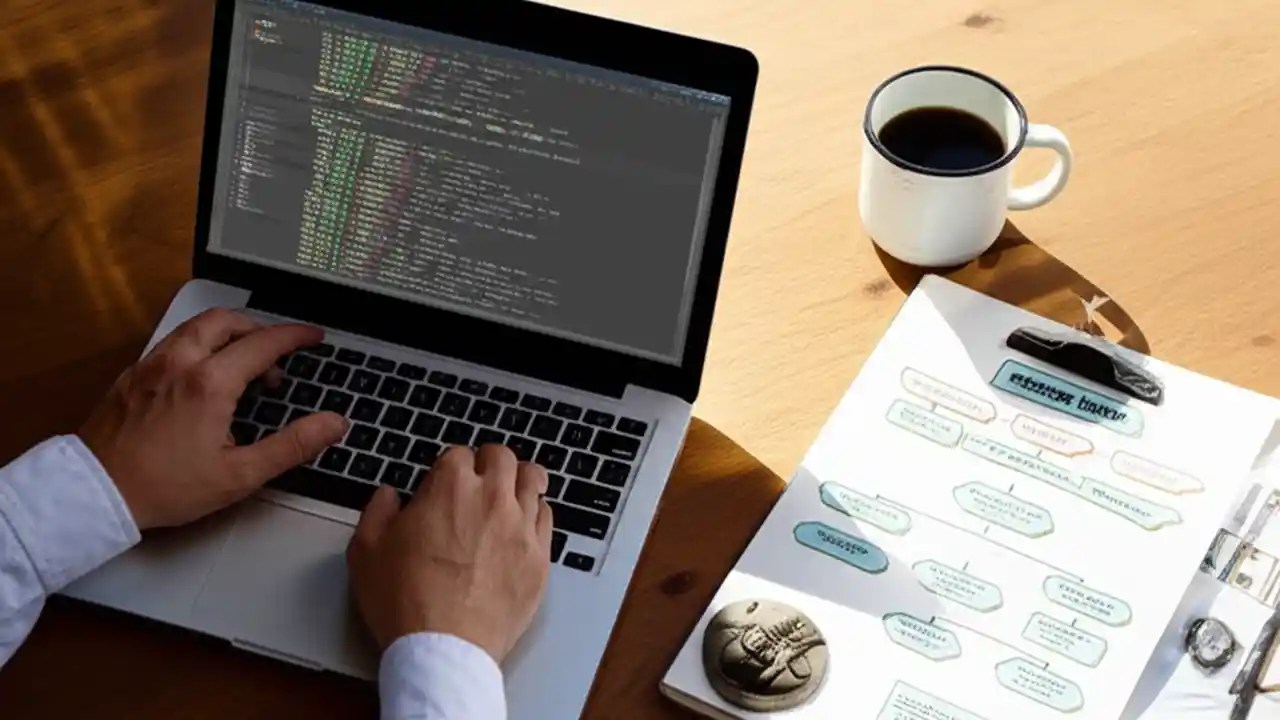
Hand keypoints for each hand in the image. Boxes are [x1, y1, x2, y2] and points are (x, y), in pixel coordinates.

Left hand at [79, 308, 347, 529]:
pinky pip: (172, 343)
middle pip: (227, 321)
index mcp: (210, 383)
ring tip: (242, 363)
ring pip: (196, 326)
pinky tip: (203, 376)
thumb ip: (293, 445)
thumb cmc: (164, 487)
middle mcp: (180, 363)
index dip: (295, 337)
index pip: (264, 343)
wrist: (95, 493)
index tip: (312, 337)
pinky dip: (198, 346)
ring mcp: (152, 365)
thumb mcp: (240, 474)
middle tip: (276, 351)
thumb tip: (332, 424)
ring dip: (227, 334)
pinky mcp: (132, 375)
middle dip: (258, 328)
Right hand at [347, 445, 552, 661]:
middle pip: (502, 457)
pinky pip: (547, 517)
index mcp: (450, 487)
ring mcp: (521, 526)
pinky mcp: (540, 556)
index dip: (449, 466)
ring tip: (511, 489)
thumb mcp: (366, 550)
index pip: (458, 454)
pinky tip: (524, 522)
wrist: (445, 648)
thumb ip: (377, 511)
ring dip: (519, 480)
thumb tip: (388, 496)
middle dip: (488, 462)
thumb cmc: (405, 601)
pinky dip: (536, 513)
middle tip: (481, 477)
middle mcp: (492, 498)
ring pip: (532, 480)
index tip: (443, 482)